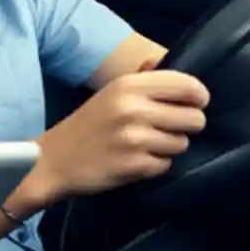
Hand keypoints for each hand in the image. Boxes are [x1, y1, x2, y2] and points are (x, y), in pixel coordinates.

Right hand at [31, 70, 208, 202]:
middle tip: (163, 129)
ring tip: (142, 145)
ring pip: (182, 143)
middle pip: (194, 118)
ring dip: (168, 147)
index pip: (189, 86)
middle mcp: (133, 108)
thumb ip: (146, 85)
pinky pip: (166, 164)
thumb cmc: (86, 126)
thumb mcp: (111, 94)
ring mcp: (135, 138)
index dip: (198, 97)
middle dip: (185, 126)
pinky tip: (133, 160)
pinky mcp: (135, 165)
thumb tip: (189, 85)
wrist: (51, 161)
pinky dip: (154, 165)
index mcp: (128, 85)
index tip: (192, 104)